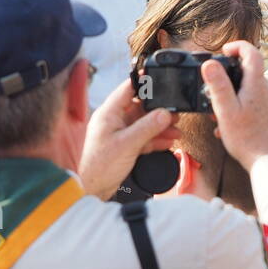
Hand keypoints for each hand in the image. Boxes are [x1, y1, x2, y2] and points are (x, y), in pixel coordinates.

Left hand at [78, 78, 180, 198]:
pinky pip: (145, 138)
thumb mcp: (127, 144)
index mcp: (109, 113)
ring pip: (145, 124)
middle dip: (159, 110)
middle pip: (140, 108)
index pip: (127, 89)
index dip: (143, 82)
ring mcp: (120, 134)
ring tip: (176, 129)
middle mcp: (114, 121)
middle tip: (175, 112)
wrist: (91, 190)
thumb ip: (147, 127)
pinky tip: (169, 142)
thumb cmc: (98, 166)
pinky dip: (157, 140)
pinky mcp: (126, 147)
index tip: (159, 78)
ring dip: (161, 127)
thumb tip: (164, 113)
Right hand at [203, 42, 267, 169]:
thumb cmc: (248, 140)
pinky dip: (239, 108)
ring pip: (249, 90)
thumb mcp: (226, 111)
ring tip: (218, 112)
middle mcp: (267, 91)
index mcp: (256, 85)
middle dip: (229, 75)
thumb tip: (210, 64)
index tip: (224, 51)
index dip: (237, 46)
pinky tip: (228, 126)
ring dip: (233, 95)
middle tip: (214, 85)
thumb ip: (218, 86)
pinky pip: (253, 104)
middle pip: (249, 71)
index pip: (251, 53)